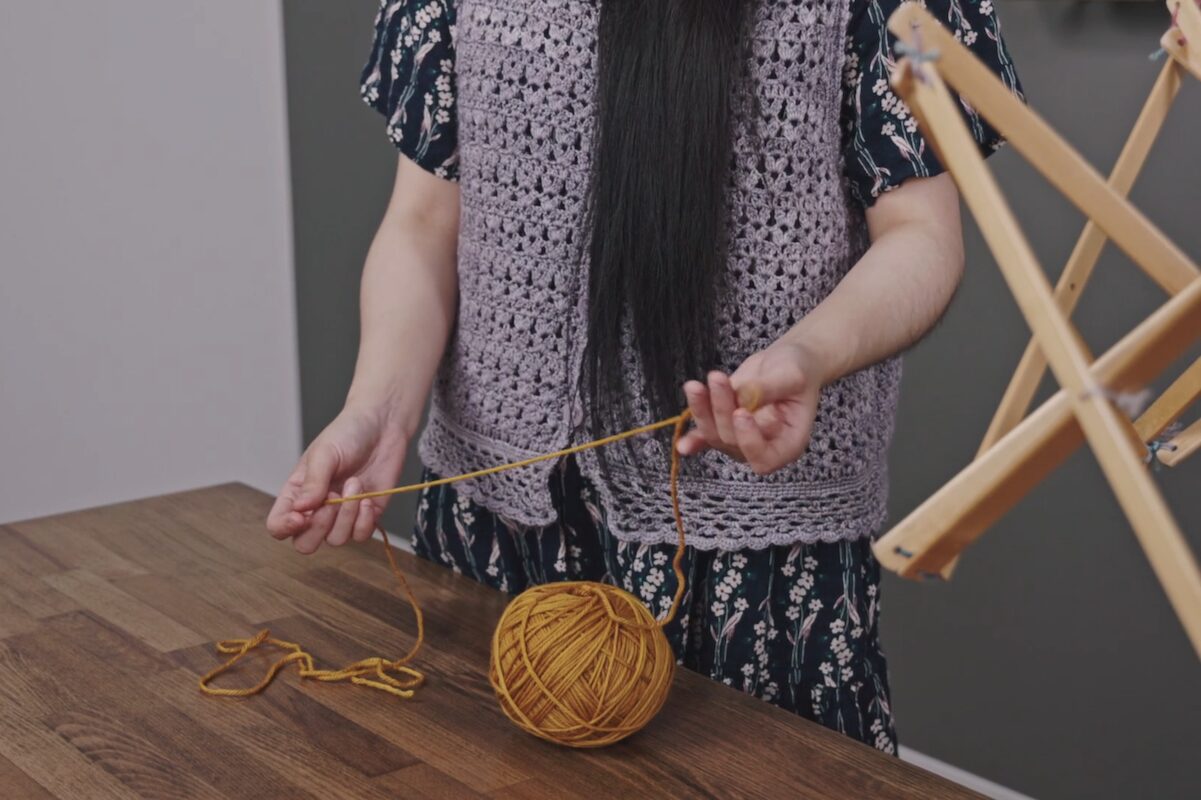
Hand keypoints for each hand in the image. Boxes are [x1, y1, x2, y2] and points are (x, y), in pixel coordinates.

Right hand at [265, 404, 408, 553]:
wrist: (384, 425)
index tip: (302, 516)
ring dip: (346, 515)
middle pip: (305, 543)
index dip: (285, 527)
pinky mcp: (366, 516)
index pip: (278, 524)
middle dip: (319, 526)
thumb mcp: (324, 452)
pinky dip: (364, 520)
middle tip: (331, 498)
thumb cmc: (348, 433)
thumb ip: (313, 482)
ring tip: (354, 483)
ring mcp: (342, 514)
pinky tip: (366, 497)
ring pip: (336, 539)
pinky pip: (360, 535)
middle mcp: (317, 508)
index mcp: (297, 492)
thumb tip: (300, 509)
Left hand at [678, 338, 829, 474]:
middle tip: (717, 378)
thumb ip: (769, 388)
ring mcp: (740, 440)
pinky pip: (704, 436)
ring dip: (702, 411)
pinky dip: (693, 438)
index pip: (765, 459)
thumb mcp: (791, 375)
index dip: (749, 441)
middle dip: (722, 409)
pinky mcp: (723, 427)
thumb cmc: (797, 371)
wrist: (784, 363)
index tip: (740, 413)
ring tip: (696, 386)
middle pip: (733, 441)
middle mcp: (763, 446)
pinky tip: (682, 443)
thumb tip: (745, 397)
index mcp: (788, 443)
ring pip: (714, 436)